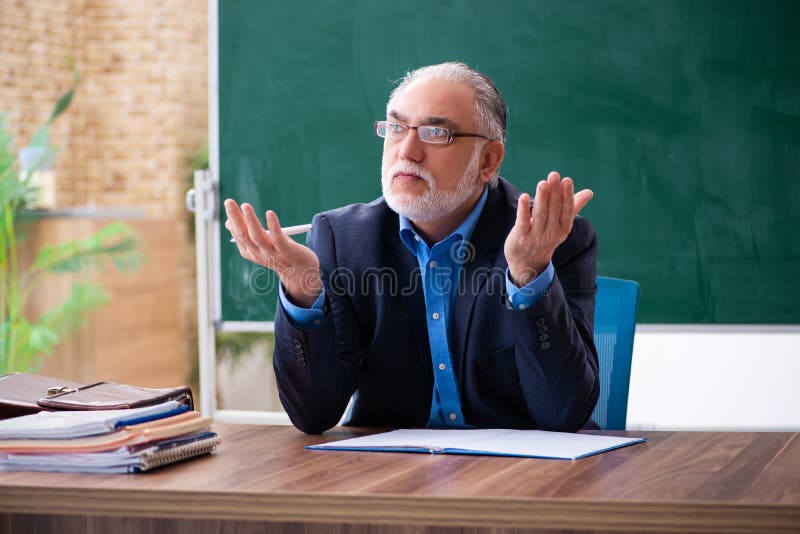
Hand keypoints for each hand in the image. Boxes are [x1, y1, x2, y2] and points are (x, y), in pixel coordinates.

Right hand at [224, 199, 321, 306]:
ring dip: (250, 221)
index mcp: (250, 252)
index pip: (238, 235)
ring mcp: (272, 254)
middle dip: (235, 218)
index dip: (233, 219)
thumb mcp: (261, 244)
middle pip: (243, 235)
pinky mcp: (286, 251)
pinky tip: (269, 213)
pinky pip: (278, 239)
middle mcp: (258, 254)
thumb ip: (247, 234)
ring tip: (245, 206)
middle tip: (228, 201)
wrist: (300, 272)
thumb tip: (229, 222)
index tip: (229, 204)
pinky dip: (273, 226)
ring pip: (257, 237)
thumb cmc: (279, 253)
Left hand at [504, 171, 592, 285]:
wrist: (527, 263)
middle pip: (554, 210)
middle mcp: (551, 232)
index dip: (567, 195)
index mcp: (562, 228)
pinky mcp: (521, 237)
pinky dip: (524, 209)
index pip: (566, 210)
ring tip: (543, 183)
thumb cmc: (545, 237)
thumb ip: (573, 207)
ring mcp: (536, 236)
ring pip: (540, 214)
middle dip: (554, 192)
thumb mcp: (561, 225)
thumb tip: (589, 192)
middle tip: (554, 175)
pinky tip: (524, 197)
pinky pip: (523, 222)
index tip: (566, 180)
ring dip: (542, 198)